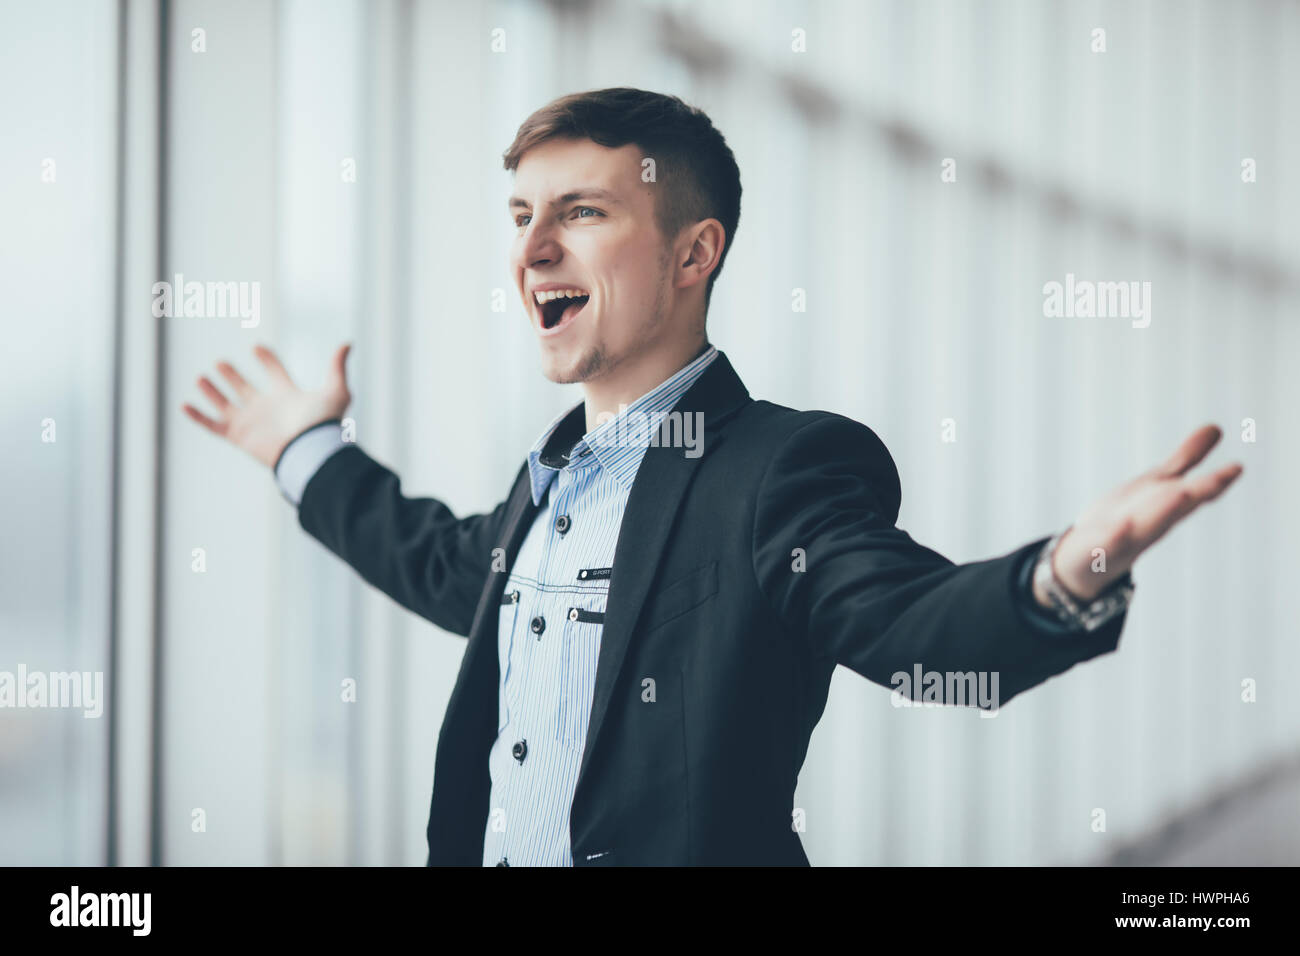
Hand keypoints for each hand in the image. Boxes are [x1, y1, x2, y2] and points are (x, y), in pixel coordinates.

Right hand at [181, 343, 352, 468]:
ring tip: (201, 377)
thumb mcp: (335, 390)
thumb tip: (347, 343)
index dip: (267, 359)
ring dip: (212, 391)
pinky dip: (197, 415)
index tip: (256, 347)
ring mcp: (251, 422)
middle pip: (244, 388)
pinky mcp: (238, 435)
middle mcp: (267, 408)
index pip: (274, 373)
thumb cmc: (323, 423)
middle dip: (232, 376)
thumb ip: (337, 366)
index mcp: (287, 395)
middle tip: (221, 363)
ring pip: (225, 404)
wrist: (308, 450)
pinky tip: (184, 404)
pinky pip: (212, 425)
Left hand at [1036, 424, 1243, 603]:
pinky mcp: (1091, 551)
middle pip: (1169, 511)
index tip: (1237, 468)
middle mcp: (1147, 524)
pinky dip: (1111, 540)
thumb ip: (1185, 459)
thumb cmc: (1125, 520)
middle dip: (1186, 498)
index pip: (1191, 493)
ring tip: (1176, 498)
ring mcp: (1119, 540)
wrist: (1085, 563)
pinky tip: (1118, 529)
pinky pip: (1102, 547)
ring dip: (1157, 516)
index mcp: (1162, 507)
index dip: (1212, 482)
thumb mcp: (1156, 483)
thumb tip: (1215, 428)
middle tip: (1197, 487)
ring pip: (1139, 530)